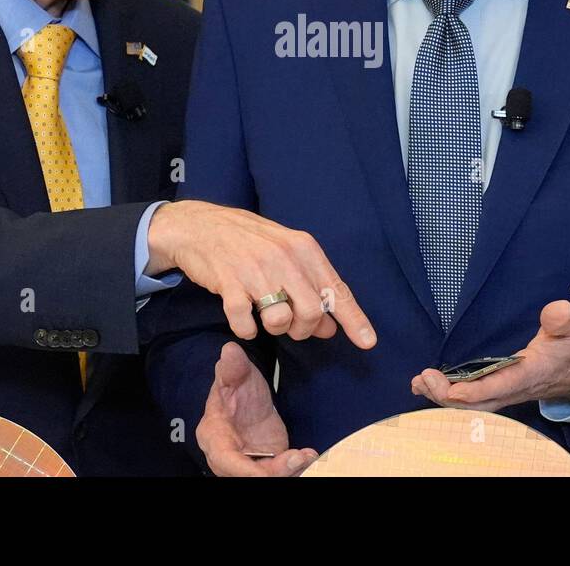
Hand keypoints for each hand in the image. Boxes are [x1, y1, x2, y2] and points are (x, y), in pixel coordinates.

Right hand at [146, 200, 375, 347]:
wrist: (200, 226)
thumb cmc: (248, 241)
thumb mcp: (286, 253)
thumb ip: (311, 285)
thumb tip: (331, 325)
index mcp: (304, 248)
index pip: (335, 289)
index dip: (354, 319)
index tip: (368, 343)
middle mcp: (284, 258)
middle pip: (311, 312)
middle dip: (304, 329)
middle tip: (291, 324)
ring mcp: (255, 270)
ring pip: (280, 320)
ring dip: (274, 328)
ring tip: (265, 316)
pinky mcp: (228, 283)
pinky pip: (245, 323)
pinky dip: (246, 329)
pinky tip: (244, 320)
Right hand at [197, 342, 318, 476]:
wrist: (248, 399)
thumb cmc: (235, 390)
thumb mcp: (235, 375)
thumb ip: (232, 367)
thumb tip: (230, 350)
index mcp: (214, 437)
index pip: (225, 460)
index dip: (243, 470)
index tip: (263, 474)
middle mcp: (228, 457)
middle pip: (247, 475)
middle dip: (273, 472)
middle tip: (296, 459)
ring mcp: (248, 463)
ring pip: (265, 476)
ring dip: (287, 471)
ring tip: (305, 457)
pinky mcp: (267, 465)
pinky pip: (279, 472)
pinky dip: (295, 467)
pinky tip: (308, 455)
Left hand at [410, 301, 569, 411]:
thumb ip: (566, 318)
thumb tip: (553, 312)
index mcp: (531, 373)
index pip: (500, 387)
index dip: (475, 391)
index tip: (451, 389)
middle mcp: (515, 388)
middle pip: (478, 403)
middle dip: (448, 396)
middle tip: (423, 378)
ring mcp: (507, 392)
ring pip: (472, 404)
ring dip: (444, 396)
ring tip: (419, 383)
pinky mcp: (501, 389)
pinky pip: (472, 399)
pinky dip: (449, 394)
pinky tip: (428, 385)